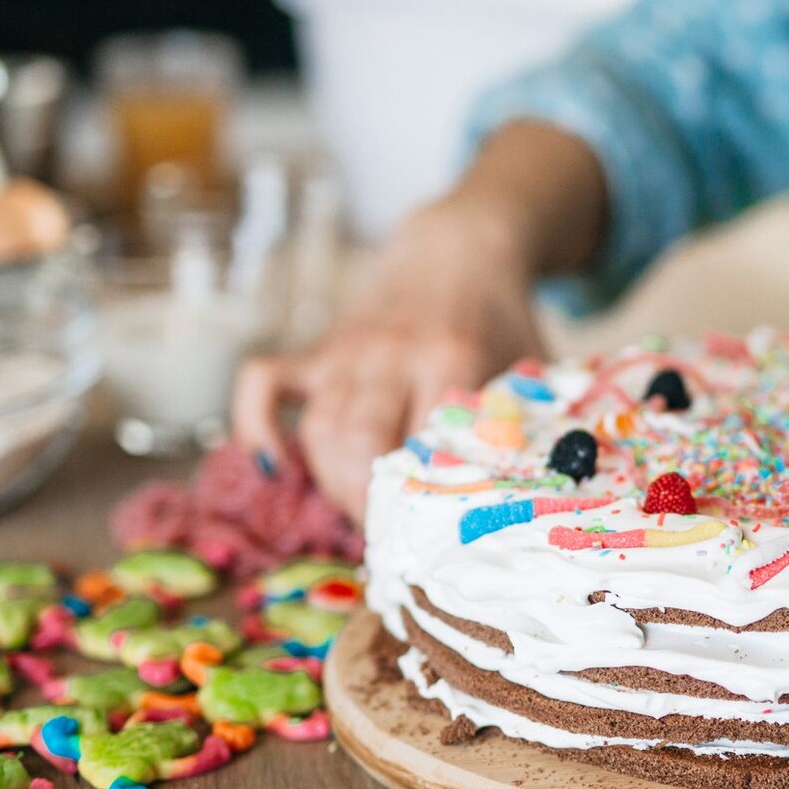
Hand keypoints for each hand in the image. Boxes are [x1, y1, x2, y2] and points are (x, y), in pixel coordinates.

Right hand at [231, 202, 546, 516]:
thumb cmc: (501, 322)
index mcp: (451, 357)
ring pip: (317, 429)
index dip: (420, 502)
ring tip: (362, 512)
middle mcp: (390, 353)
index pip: (422, 446)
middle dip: (367, 502)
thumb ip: (529, 422)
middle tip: (391, 534)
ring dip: (332, 482)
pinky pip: (263, 384)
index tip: (431, 540)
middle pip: (357, 442)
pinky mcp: (317, 348)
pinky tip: (276, 468)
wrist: (459, 248)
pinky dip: (258, 426)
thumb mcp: (531, 366)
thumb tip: (530, 499)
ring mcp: (347, 351)